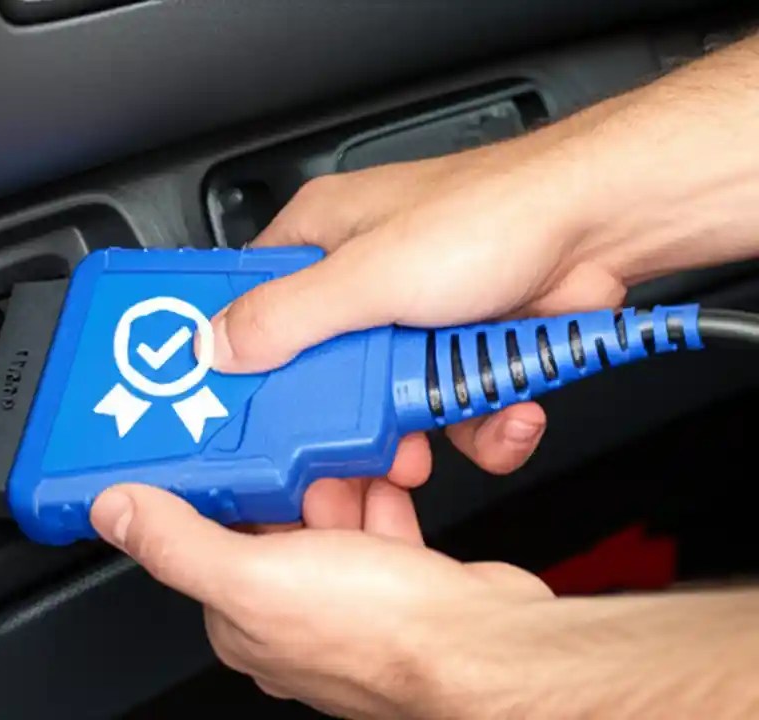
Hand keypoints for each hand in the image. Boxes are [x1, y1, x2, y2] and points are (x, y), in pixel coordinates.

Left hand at [90, 484, 553, 718]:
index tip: (226, 448)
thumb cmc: (383, 633)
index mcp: (245, 623)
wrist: (491, 649)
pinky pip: (377, 526)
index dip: (218, 491)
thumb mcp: (253, 574)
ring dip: (338, 480)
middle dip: (286, 478)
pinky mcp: (401, 588)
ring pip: (327, 520)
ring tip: (348, 453)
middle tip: (296, 439)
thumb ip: (177, 541)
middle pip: (271, 525)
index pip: (208, 542)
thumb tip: (113, 513)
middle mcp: (293, 621)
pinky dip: (381, 495)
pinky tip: (388, 474)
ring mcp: (349, 605)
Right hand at [211, 140, 637, 477]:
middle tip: (354, 443)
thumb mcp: (367, 275)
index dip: (239, 358)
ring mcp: (415, 314)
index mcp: (320, 237)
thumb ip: (285, 316)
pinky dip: (476, 425)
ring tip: (441, 424)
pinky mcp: (464, 347)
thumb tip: (214, 346)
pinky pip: (449, 409)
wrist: (602, 224)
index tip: (237, 409)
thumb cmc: (496, 214)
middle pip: (319, 370)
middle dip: (346, 415)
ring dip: (420, 429)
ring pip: (386, 400)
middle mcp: (362, 274)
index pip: (248, 303)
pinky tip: (494, 413)